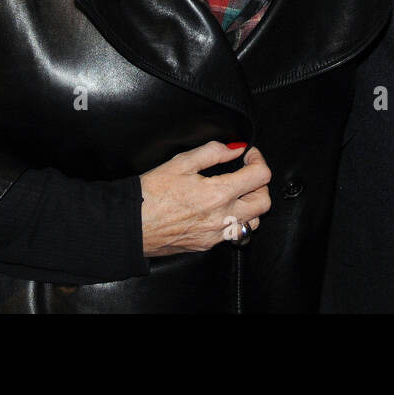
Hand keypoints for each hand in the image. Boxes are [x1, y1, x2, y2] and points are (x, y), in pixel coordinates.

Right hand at [139, 142, 271, 256]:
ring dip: (251, 205)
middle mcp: (222, 218)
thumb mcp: (181, 162)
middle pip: (264, 202)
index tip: (248, 155)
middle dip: (260, 183)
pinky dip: (236, 220)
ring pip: (253, 222)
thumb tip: (235, 148)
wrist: (129, 225)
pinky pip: (234, 233)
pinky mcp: (207, 245)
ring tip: (236, 192)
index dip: (258, 159)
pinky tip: (220, 209)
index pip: (260, 176)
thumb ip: (213, 152)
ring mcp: (216, 235)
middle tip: (246, 173)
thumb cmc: (150, 193)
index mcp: (218, 194)